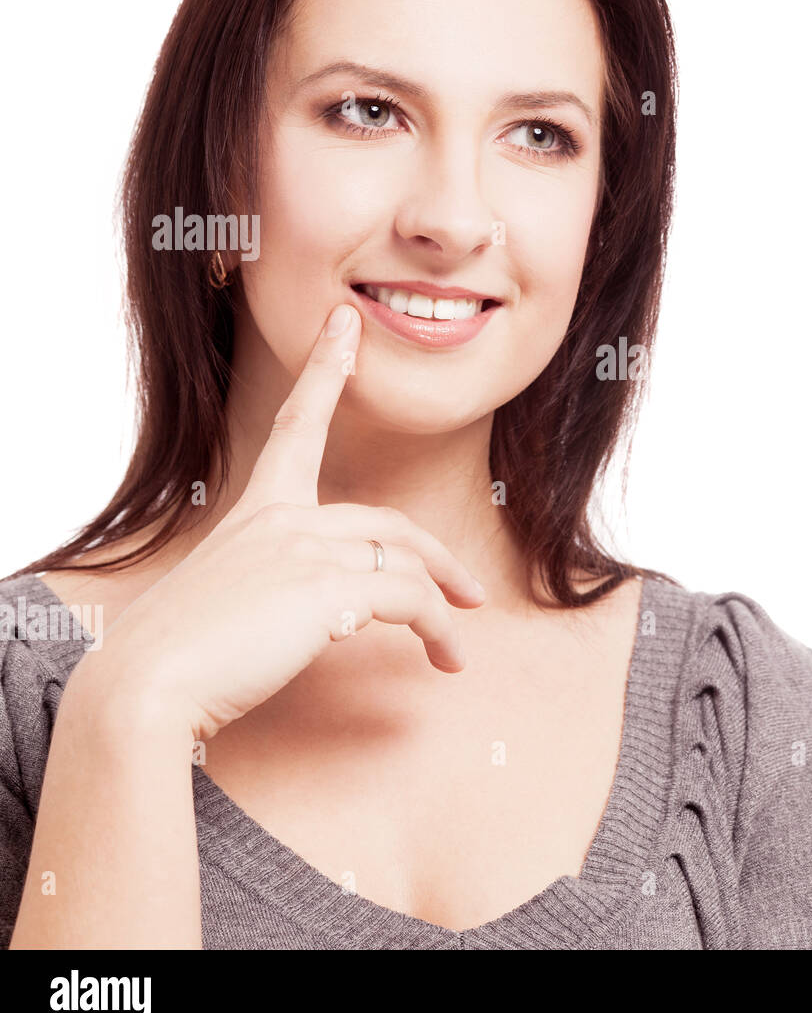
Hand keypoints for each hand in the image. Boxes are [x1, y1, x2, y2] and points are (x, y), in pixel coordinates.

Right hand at [69, 302, 485, 739]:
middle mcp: (284, 518)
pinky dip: (440, 630)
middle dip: (438, 558)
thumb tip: (313, 611)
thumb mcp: (224, 603)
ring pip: (409, 561)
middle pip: (388, 522)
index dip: (325, 370)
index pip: (297, 426)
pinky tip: (447, 658)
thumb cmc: (177, 656)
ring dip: (445, 605)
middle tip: (468, 591)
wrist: (143, 688)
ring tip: (459, 644)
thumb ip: (269, 588)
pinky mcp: (332, 587)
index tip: (344, 324)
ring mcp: (307, 548)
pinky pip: (412, 598)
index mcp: (255, 512)